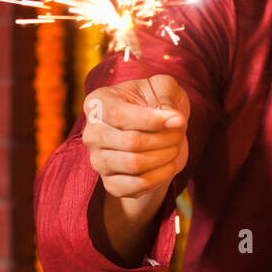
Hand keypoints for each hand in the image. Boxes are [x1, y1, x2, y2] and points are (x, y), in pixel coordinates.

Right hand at [83, 74, 189, 200]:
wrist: (156, 130)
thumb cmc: (156, 100)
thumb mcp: (163, 86)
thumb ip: (166, 96)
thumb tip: (174, 119)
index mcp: (98, 103)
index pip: (119, 115)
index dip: (152, 120)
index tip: (179, 119)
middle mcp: (92, 134)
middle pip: (131, 142)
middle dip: (164, 138)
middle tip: (179, 132)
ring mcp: (99, 161)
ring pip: (135, 164)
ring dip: (165, 156)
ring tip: (175, 146)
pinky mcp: (111, 183)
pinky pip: (137, 185)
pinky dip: (161, 175)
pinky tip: (169, 163)